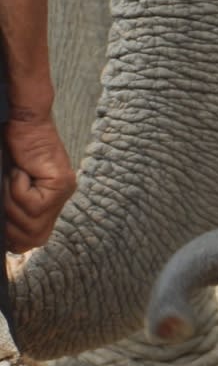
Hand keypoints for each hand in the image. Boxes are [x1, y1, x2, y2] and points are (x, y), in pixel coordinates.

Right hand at [4, 111, 74, 250]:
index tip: (5, 233)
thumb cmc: (10, 151)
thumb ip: (11, 208)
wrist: (24, 123)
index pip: (35, 239)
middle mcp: (61, 200)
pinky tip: (21, 171)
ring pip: (30, 220)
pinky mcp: (61, 183)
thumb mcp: (8, 186)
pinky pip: (30, 203)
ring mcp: (63, 192)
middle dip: (10, 221)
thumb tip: (9, 241)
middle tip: (8, 192)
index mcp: (49, 202)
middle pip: (33, 237)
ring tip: (13, 177)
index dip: (15, 240)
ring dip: (11, 200)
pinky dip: (16, 187)